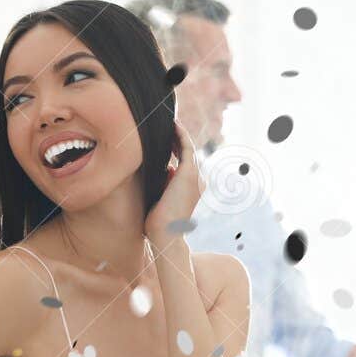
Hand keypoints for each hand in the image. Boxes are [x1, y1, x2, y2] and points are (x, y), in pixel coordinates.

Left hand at [143, 126, 201, 243]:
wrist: (165, 235)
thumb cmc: (158, 224)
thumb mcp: (160, 200)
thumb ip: (164, 184)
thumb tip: (166, 170)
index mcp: (191, 188)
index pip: (184, 162)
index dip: (175, 148)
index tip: (164, 137)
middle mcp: (197, 181)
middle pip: (188, 152)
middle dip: (177, 137)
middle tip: (166, 123)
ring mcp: (195, 177)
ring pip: (188, 148)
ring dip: (178, 133)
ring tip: (168, 120)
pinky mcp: (189, 173)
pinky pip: (186, 147)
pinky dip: (179, 135)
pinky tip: (171, 124)